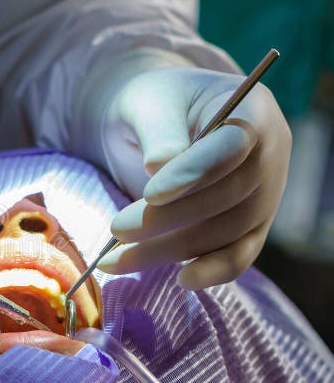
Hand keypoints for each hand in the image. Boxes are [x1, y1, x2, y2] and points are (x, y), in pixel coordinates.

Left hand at [94, 66, 290, 288]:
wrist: (160, 121)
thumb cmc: (156, 104)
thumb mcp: (149, 102)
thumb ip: (158, 132)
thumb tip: (160, 168)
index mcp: (252, 111)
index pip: (230, 147)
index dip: (193, 173)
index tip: (151, 193)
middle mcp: (269, 154)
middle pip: (225, 197)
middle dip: (166, 218)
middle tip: (116, 228)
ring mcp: (264, 193)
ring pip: (225, 232)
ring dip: (169, 250)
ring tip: (114, 260)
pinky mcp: (251, 226)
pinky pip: (240, 254)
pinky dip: (211, 271)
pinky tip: (179, 280)